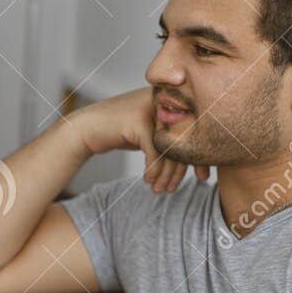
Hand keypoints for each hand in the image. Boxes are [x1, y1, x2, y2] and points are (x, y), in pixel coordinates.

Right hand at [75, 86, 211, 194]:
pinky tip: (147, 181)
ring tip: (161, 190)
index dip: (201, 158)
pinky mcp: (139, 120)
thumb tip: (204, 162)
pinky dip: (152, 169)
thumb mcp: (153, 135)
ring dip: (166, 175)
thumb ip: (175, 140)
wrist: (87, 128)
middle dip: (183, 170)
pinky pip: (154, 151)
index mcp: (175, 102)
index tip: (202, 177)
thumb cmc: (122, 132)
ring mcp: (152, 109)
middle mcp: (167, 102)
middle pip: (186, 140)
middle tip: (177, 189)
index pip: (198, 132)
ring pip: (171, 148)